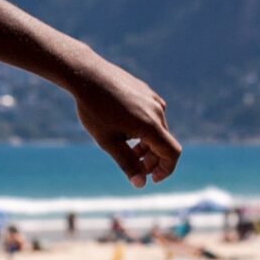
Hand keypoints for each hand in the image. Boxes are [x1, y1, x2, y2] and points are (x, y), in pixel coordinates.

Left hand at [72, 60, 181, 186]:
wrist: (87, 74)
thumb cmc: (94, 109)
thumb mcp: (108, 141)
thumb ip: (127, 163)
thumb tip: (140, 184)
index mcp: (150, 125)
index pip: (172, 153)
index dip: (165, 170)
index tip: (150, 178)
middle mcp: (157, 110)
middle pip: (164, 143)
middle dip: (152, 160)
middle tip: (134, 168)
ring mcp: (153, 99)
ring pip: (158, 129)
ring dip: (147, 145)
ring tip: (127, 149)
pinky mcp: (146, 91)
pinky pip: (152, 116)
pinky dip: (145, 129)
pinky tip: (124, 128)